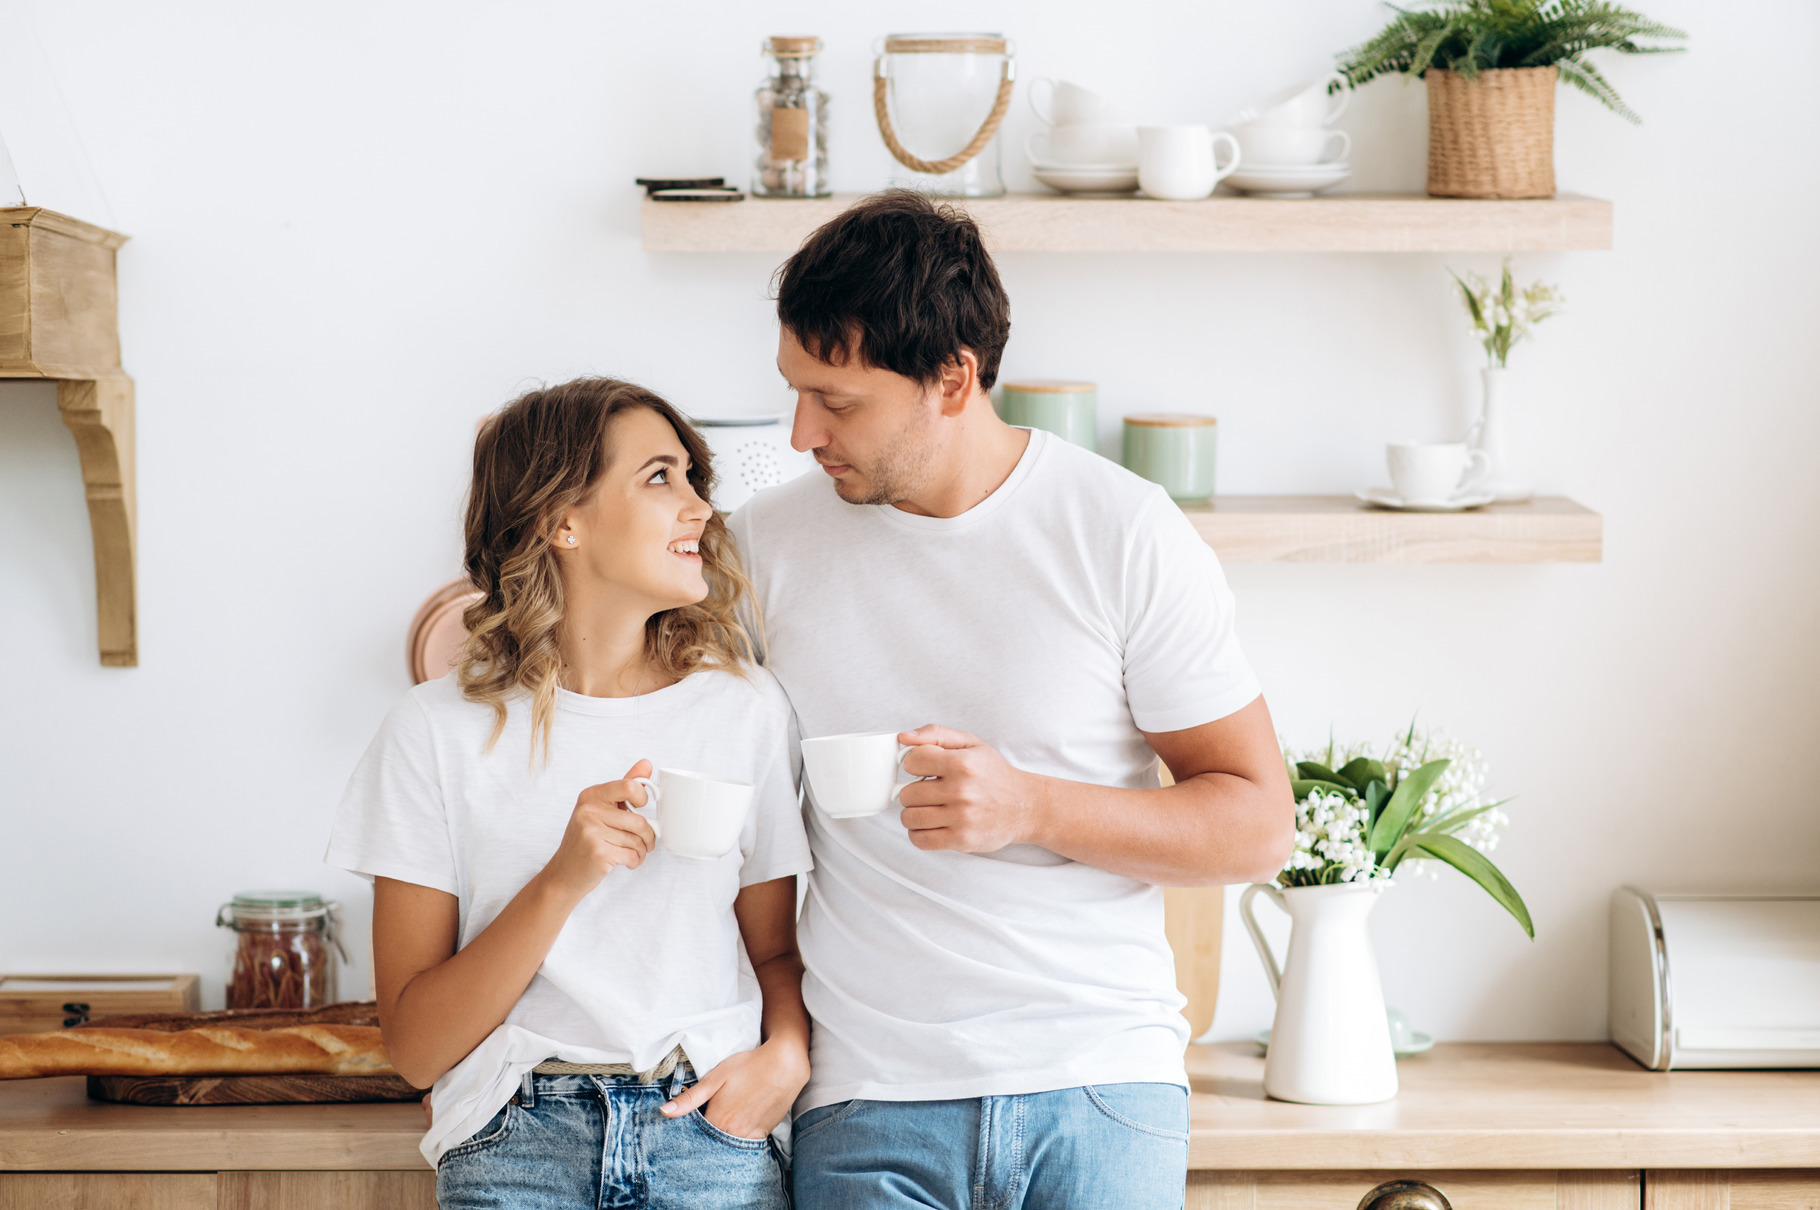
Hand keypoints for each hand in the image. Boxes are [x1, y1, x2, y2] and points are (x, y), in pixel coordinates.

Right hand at [540, 760, 657, 898]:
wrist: (564, 874)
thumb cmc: (586, 841)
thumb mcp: (601, 809)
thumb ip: (625, 787)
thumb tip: (646, 763)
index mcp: (591, 795)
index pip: (630, 786)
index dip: (643, 799)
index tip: (640, 809)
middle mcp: (588, 811)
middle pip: (640, 820)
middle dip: (648, 836)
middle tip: (644, 842)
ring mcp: (591, 832)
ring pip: (638, 840)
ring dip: (641, 851)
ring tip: (632, 853)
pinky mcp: (598, 853)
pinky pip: (632, 855)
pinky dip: (635, 861)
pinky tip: (625, 862)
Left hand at [659, 1039, 809, 1138]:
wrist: (785, 1064)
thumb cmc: (748, 1066)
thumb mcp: (716, 1077)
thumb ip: (690, 1098)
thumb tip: (664, 1112)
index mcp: (718, 1120)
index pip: (695, 1136)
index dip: (689, 1131)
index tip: (687, 1124)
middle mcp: (733, 1134)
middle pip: (711, 1143)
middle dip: (704, 1138)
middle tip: (708, 1117)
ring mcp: (750, 1135)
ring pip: (728, 1145)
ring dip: (721, 1138)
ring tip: (722, 1120)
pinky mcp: (763, 1133)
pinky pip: (745, 1143)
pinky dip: (738, 1137)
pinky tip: (736, 1124)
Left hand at [896, 726, 1047, 852]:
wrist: (1025, 807)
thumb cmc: (994, 775)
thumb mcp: (971, 744)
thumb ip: (936, 734)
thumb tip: (904, 737)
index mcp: (962, 764)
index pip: (912, 762)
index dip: (914, 764)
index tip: (924, 770)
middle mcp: (962, 791)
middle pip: (907, 793)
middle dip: (914, 792)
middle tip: (929, 792)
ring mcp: (961, 817)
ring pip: (909, 817)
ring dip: (914, 814)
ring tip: (929, 809)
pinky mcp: (961, 840)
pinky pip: (920, 839)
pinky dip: (919, 833)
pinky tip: (931, 825)